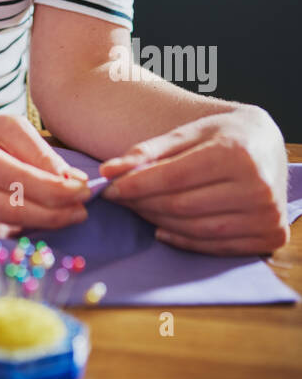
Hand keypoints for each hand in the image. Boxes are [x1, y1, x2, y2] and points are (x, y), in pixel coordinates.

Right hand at [0, 112, 91, 234]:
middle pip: (11, 209)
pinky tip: (30, 225)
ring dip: (38, 228)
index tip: (84, 191)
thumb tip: (74, 182)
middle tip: (81, 211)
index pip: (18, 177)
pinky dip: (12, 237)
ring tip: (61, 216)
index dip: (56, 189)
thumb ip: (40, 152)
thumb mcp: (8, 127)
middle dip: (54, 213)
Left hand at [100, 106, 290, 255]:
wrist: (269, 144)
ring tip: (138, 209)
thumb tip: (107, 171)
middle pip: (182, 205)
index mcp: (236, 153)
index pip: (174, 177)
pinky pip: (215, 246)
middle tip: (119, 198)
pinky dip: (183, 240)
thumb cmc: (224, 134)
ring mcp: (267, 215)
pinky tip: (161, 229)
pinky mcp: (271, 235)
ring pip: (196, 229)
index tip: (110, 187)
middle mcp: (257, 186)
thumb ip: (148, 151)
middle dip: (143, 203)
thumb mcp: (189, 132)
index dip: (137, 185)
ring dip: (158, 222)